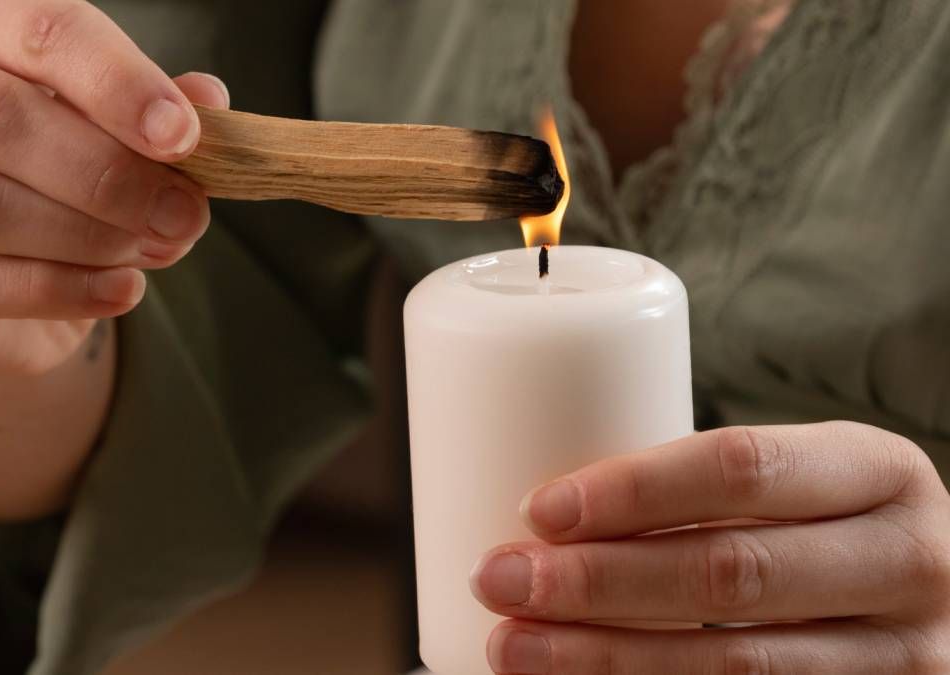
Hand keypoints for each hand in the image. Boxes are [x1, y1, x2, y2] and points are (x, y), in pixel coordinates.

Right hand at [0, 0, 227, 372]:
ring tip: (150, 248)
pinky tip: (123, 289)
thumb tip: (207, 101)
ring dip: (84, 234)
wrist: (23, 281)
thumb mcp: (132, 133)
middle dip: (106, 172)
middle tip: (180, 213)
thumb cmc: (78, 176)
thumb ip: (165, 116)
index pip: (40, 28)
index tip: (182, 135)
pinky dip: (63, 288)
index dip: (117, 82)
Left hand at [470, 421, 949, 673]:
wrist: (921, 602)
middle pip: (730, 572)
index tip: (539, 510)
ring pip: (736, 667)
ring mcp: (906, 656)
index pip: (744, 467)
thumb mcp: (796, 488)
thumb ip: (703, 494)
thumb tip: (537, 522)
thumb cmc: (824, 529)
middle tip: (500, 581)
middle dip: (597, 581)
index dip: (634, 490)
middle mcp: (911, 562)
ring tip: (513, 647)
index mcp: (879, 470)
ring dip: (605, 659)